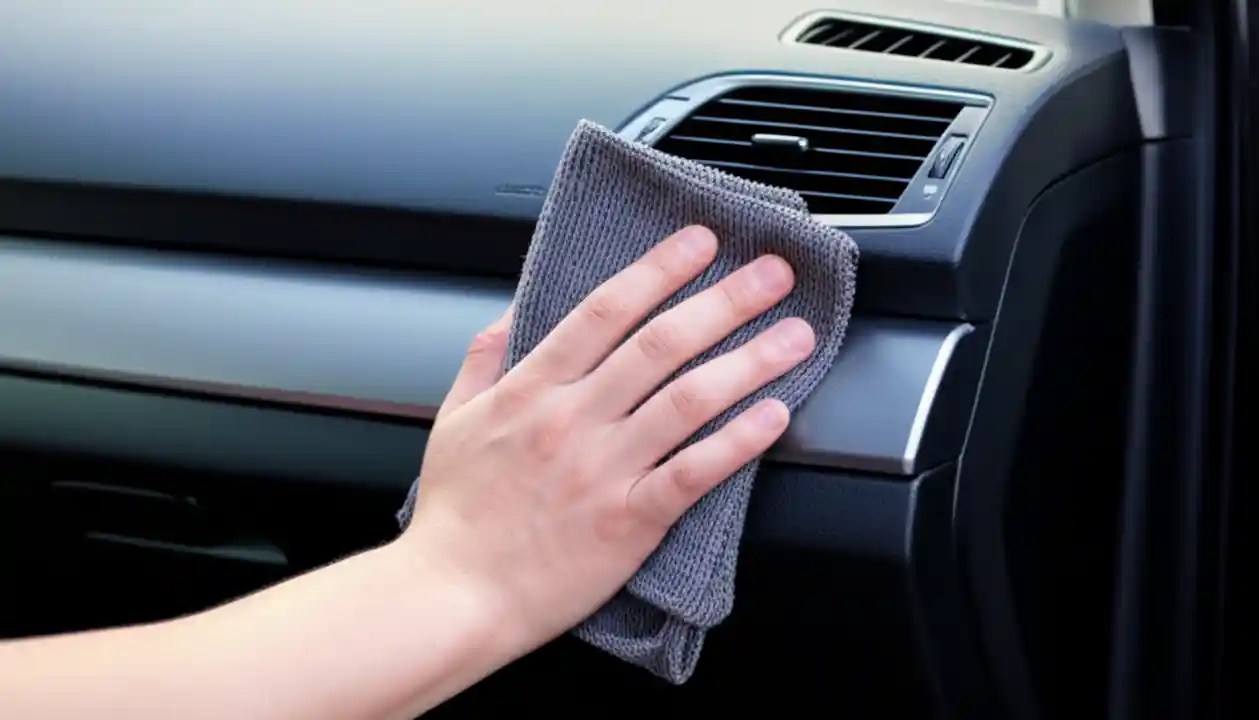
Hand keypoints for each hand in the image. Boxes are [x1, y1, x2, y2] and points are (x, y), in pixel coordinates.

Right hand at [397, 225, 814, 652]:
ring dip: (750, 360)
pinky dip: (738, 441)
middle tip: (773, 274)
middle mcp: (573, 420)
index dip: (659, 270)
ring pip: (689, 399)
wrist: (453, 597)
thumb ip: (485, 358)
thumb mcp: (454, 420)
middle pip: (661, 343)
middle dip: (725, 300)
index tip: (700, 243)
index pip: (605, 310)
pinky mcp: (628, 521)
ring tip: (795, 336)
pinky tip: (774, 415)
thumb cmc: (457, 516)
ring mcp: (604, 469)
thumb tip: (513, 311)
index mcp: (532, 390)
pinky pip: (694, 472)